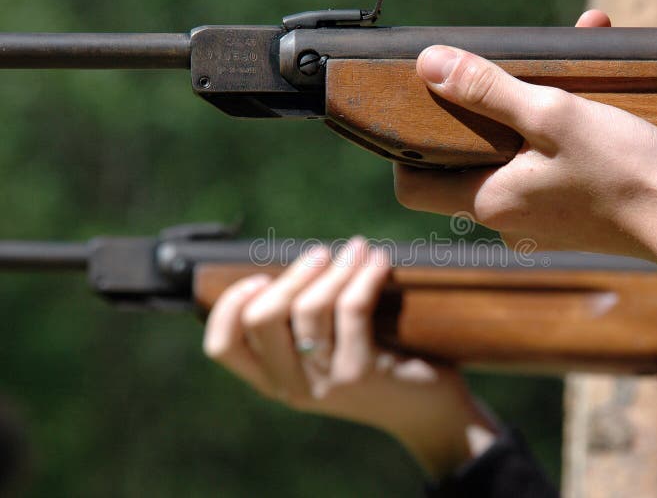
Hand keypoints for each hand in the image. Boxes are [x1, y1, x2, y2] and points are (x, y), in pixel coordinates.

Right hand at [203, 237, 497, 476]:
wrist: (428, 413)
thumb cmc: (377, 368)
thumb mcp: (326, 356)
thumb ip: (301, 326)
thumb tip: (295, 264)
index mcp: (275, 380)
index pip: (223, 347)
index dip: (229, 306)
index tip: (259, 278)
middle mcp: (292, 386)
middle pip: (261, 318)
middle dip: (292, 274)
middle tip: (321, 254)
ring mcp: (325, 382)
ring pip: (309, 307)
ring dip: (336, 267)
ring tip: (357, 249)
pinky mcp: (361, 372)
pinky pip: (351, 307)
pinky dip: (364, 274)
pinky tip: (379, 260)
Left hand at [395, 11, 656, 307]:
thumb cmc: (626, 174)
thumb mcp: (552, 116)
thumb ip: (486, 90)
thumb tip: (428, 65)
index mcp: (487, 201)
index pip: (413, 186)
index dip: (408, 149)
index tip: (426, 109)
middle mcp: (507, 215)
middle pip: (466, 159)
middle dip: (483, 107)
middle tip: (501, 68)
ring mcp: (541, 215)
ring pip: (514, 151)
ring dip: (532, 104)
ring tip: (564, 57)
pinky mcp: (574, 208)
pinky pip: (550, 158)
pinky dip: (562, 122)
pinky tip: (593, 80)